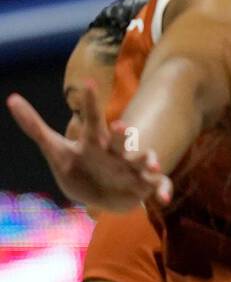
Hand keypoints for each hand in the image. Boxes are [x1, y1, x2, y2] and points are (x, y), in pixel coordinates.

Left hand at [6, 83, 171, 212]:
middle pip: (118, 140)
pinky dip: (162, 190)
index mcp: (94, 142)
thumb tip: (11, 98)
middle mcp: (115, 152)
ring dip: (145, 160)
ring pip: (141, 160)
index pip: (91, 119)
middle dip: (120, 135)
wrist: (102, 192)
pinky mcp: (144, 186)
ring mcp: (131, 168)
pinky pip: (157, 186)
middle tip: (119, 125)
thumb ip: (34, 126)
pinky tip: (164, 199)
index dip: (89, 102)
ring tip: (150, 163)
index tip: (87, 82)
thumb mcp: (55, 149)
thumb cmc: (79, 166)